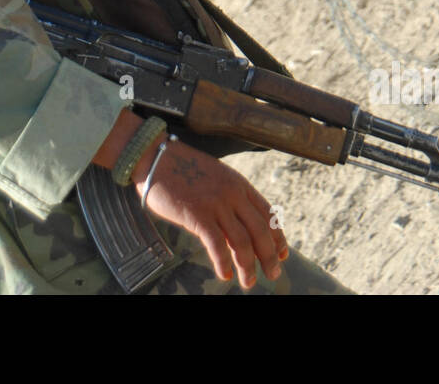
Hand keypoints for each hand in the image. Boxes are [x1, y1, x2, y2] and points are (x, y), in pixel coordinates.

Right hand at [132, 136, 288, 289]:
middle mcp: (233, 194)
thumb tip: (238, 222)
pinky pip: (216, 244)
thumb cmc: (181, 168)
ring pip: (242, 242)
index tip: (283, 253)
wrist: (155, 156)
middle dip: (269, 255)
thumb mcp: (215, 177)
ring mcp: (216, 204)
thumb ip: (229, 196)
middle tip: (273, 274)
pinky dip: (223, 263)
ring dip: (248, 266)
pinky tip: (224, 275)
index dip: (278, 236)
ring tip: (248, 282)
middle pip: (260, 230)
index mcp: (239, 184)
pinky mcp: (197, 214)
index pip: (268, 213)